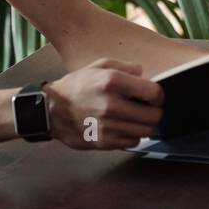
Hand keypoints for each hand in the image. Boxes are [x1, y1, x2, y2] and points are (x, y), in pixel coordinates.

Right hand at [45, 58, 163, 149]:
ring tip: (136, 119)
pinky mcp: (103, 141)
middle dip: (155, 112)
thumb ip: (125, 66)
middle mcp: (111, 104)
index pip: (154, 93)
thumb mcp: (99, 66)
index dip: (158, 95)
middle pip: (154, 116)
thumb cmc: (77, 86)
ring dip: (145, 125)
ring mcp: (108, 125)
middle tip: (149, 109)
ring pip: (146, 131)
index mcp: (112, 81)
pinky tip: (124, 127)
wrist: (50, 110)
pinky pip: (133, 142)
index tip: (153, 97)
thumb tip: (144, 74)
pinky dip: (133, 136)